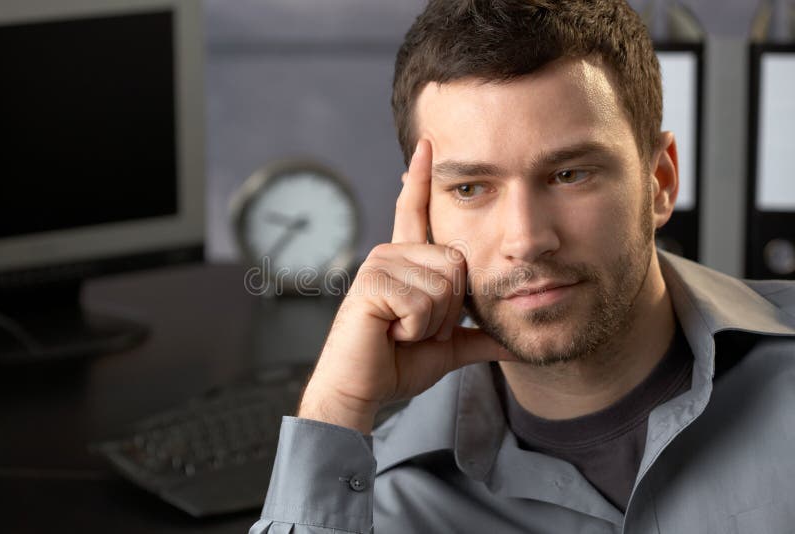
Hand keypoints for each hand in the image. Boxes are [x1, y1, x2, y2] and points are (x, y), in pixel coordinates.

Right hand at [297, 139, 514, 433]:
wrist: (361, 392)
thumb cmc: (395, 365)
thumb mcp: (445, 349)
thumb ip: (477, 338)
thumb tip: (515, 344)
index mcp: (406, 263)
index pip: (414, 212)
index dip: (421, 180)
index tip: (427, 144)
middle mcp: (391, 255)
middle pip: (458, 262)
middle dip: (449, 310)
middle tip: (416, 330)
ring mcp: (380, 265)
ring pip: (445, 283)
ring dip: (432, 323)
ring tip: (402, 333)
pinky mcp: (371, 283)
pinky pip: (423, 301)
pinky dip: (416, 330)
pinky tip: (392, 335)